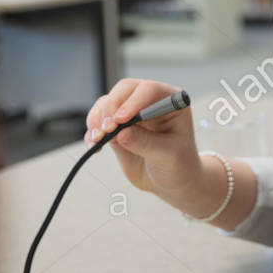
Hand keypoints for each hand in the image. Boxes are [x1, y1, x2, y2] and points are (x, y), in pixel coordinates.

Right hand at [84, 78, 196, 194]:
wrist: (171, 182)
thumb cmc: (179, 165)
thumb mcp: (168, 155)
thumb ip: (145, 142)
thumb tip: (120, 133)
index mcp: (170, 102)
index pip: (149, 90)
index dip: (134, 101)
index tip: (122, 120)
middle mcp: (150, 102)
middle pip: (124, 90)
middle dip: (112, 108)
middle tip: (107, 129)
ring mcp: (131, 113)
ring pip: (107, 103)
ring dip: (98, 119)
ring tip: (98, 138)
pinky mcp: (117, 127)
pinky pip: (99, 121)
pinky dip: (92, 131)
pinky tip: (95, 144)